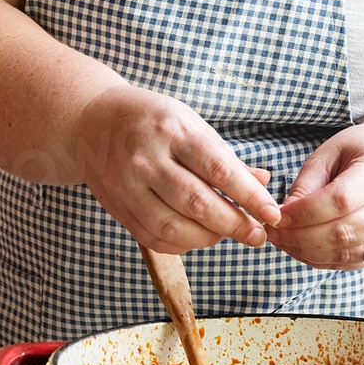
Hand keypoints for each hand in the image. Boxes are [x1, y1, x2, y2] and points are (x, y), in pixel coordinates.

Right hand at [75, 86, 279, 254]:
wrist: (91, 122)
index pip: (219, 170)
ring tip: (227, 234)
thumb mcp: (189, 123)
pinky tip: (199, 236)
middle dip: (235, 225)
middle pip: (198, 204)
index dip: (250, 197)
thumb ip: (225, 156)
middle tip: (257, 235)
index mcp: (171, 130)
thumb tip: (263, 183)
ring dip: (210, 238)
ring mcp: (128, 186)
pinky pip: (155, 238)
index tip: (272, 214)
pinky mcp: (118, 207)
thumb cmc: (149, 119)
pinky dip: (184, 244)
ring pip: (175, 228)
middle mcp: (146, 158)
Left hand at [265, 122, 363, 269]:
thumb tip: (283, 216)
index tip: (277, 214)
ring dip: (306, 251)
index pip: (342, 200)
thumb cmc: (361, 153)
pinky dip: (319, 259)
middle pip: (345, 232)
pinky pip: (349, 262)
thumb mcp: (331, 153)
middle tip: (271, 231)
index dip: (305, 212)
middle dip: (301, 236)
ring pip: (346, 253)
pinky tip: (298, 247)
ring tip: (281, 239)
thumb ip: (307, 184)